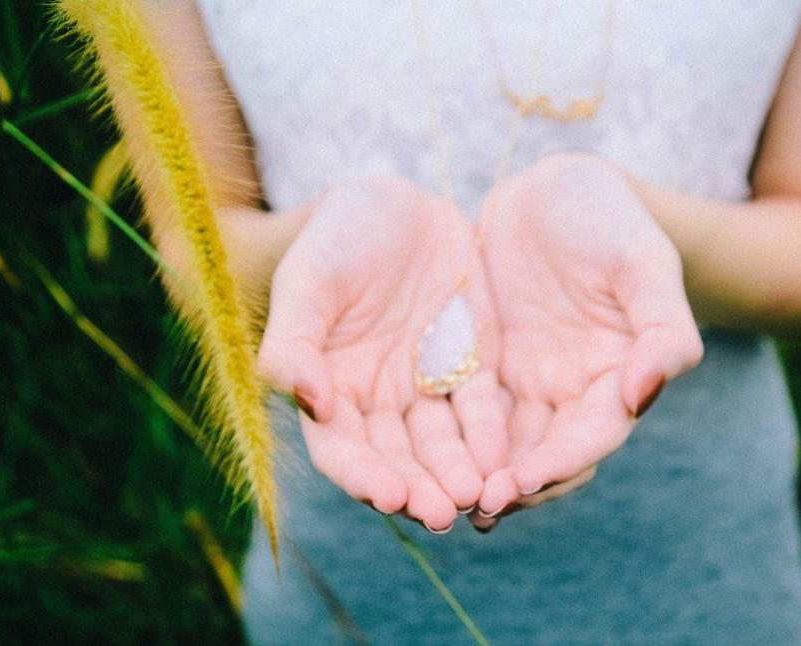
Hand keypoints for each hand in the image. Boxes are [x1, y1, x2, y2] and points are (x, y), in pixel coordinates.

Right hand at [258, 176, 507, 532]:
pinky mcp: (472, 368)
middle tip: (444, 513)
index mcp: (330, 389)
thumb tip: (305, 400)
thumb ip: (296, 340)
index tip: (389, 496)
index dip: (362, 476)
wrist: (396, 202)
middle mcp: (378, 402)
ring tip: (478, 498)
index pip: (342, 450)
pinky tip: (504, 458)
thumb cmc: (338, 237)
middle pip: (397, 460)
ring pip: (442, 445)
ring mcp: (427, 388)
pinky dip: (490, 436)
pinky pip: (481, 410)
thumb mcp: (308, 280)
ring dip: (457, 475)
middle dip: (418, 489)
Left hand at [471, 152, 703, 527]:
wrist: (556, 187)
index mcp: (618, 378)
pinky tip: (417, 458)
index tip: (521, 483)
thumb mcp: (644, 264)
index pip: (592, 436)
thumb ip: (661, 330)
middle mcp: (573, 392)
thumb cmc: (610, 218)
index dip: (559, 463)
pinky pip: (466, 411)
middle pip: (545, 455)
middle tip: (473, 507)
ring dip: (477, 475)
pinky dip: (450, 439)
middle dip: (514, 486)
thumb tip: (642, 398)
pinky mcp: (488, 366)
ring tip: (442, 499)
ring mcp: (528, 382)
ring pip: (503, 445)